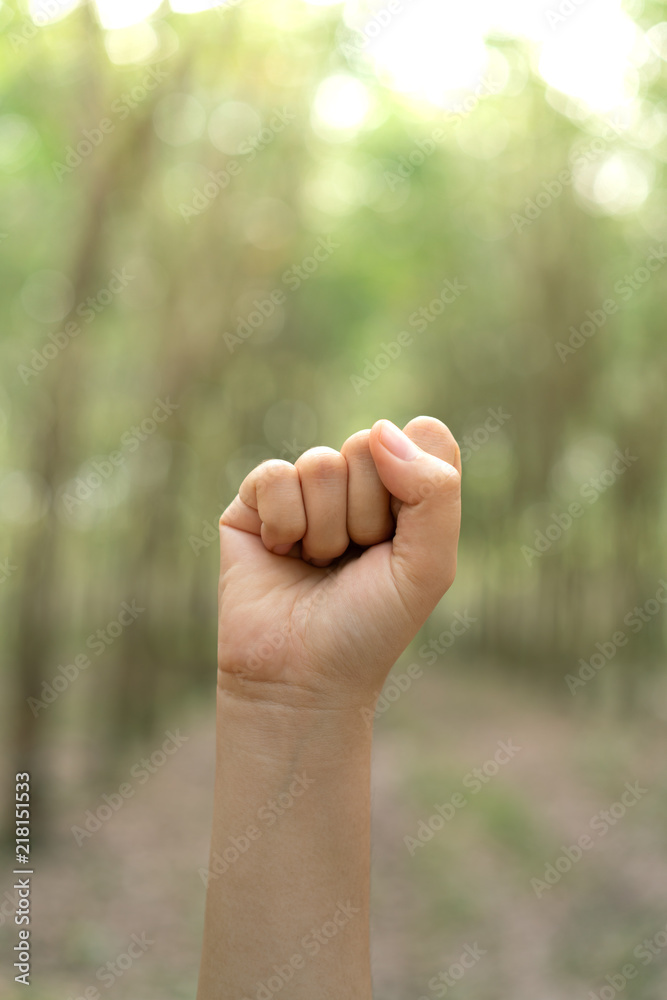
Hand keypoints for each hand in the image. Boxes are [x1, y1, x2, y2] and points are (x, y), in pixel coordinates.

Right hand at [217, 416, 460, 709]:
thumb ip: (434, 491)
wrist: (301, 677)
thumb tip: (379, 428)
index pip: (420, 437)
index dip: (411, 491)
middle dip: (364, 514)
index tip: (398, 543)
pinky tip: (280, 553)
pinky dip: (283, 523)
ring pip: (321, 464)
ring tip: (317, 564)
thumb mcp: (430, 565)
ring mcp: (304, 489)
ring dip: (324, 529)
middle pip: (367, 445)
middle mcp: (355, 483)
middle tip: (353, 560)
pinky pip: (274, 475)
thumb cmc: (371, 625)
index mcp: (404, 491)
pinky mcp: (254, 501)